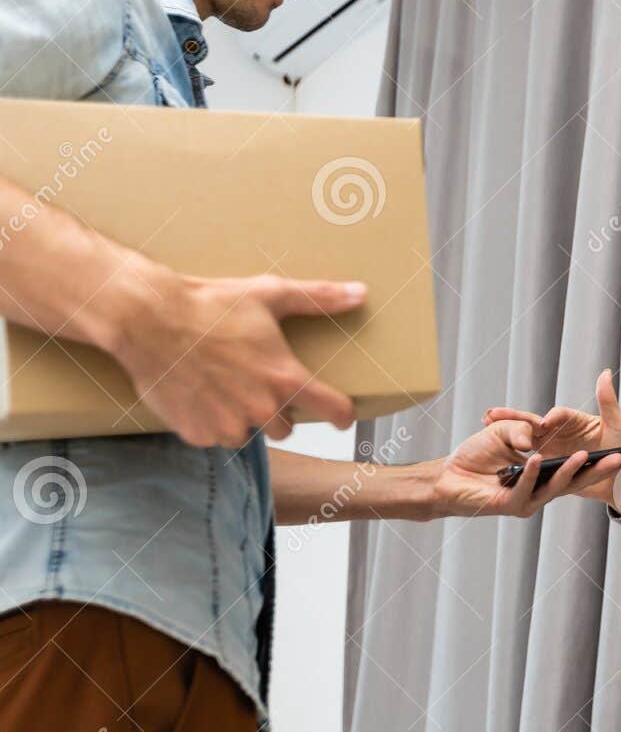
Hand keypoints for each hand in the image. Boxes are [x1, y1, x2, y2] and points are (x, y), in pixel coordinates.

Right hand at [107, 270, 365, 447]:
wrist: (148, 320)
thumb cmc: (211, 304)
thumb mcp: (270, 295)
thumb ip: (319, 298)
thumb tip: (360, 293)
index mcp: (285, 379)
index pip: (332, 409)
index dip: (342, 413)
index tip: (342, 416)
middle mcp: (261, 410)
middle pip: (286, 428)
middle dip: (277, 411)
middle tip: (257, 384)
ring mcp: (227, 425)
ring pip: (248, 435)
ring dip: (243, 419)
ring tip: (225, 388)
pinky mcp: (196, 433)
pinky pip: (213, 437)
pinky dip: (210, 422)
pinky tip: (200, 395)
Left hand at [426, 416, 620, 518]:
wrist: (448, 476)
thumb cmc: (477, 454)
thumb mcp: (505, 431)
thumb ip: (522, 429)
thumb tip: (532, 438)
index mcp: (545, 472)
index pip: (577, 468)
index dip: (598, 462)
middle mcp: (540, 488)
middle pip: (575, 480)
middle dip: (599, 470)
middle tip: (620, 459)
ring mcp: (527, 499)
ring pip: (554, 487)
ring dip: (569, 471)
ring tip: (584, 456)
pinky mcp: (510, 505)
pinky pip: (524, 490)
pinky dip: (530, 474)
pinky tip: (535, 460)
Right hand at [483, 367, 620, 509]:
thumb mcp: (618, 424)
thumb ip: (608, 400)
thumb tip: (605, 372)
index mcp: (574, 420)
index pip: (558, 415)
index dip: (551, 417)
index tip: (546, 423)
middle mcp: (560, 432)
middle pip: (533, 423)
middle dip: (513, 417)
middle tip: (492, 413)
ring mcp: (552, 448)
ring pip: (524, 439)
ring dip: (504, 430)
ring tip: (485, 422)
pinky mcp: (548, 465)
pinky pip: (528, 461)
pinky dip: (510, 454)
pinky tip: (492, 450)